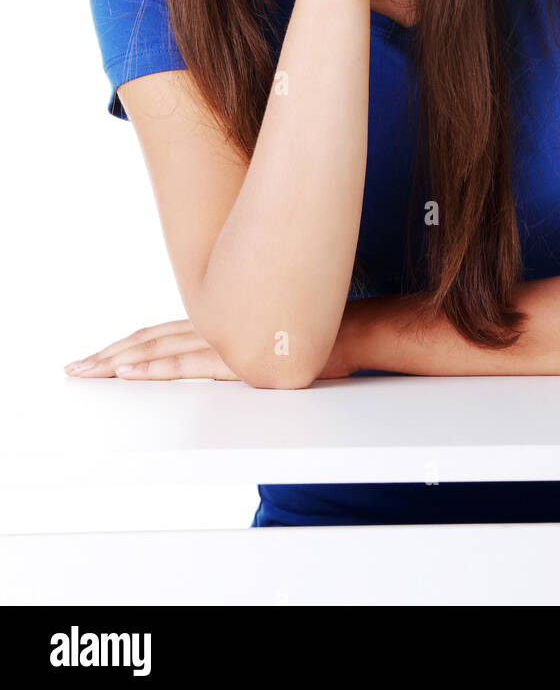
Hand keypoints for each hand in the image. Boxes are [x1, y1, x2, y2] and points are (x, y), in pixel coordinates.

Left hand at [63, 305, 368, 383]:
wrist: (354, 331)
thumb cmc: (317, 332)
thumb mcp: (271, 331)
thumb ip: (243, 333)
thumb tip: (229, 342)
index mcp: (219, 317)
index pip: (160, 331)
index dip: (127, 342)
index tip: (97, 354)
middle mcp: (215, 322)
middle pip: (150, 338)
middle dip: (109, 354)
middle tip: (75, 366)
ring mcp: (225, 338)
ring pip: (160, 348)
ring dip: (120, 361)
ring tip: (88, 371)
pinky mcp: (238, 357)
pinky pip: (188, 364)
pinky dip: (155, 368)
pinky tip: (131, 373)